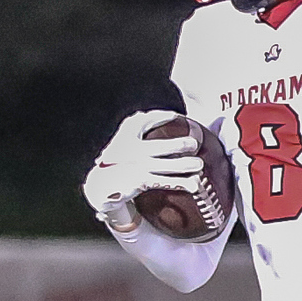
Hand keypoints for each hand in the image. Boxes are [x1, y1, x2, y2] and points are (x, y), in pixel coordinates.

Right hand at [82, 110, 202, 228]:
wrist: (102, 183)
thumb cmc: (120, 159)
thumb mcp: (125, 139)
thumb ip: (142, 127)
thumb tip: (170, 115)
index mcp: (126, 135)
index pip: (142, 121)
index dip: (159, 117)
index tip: (175, 116)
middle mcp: (131, 150)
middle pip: (158, 147)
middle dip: (178, 146)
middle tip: (193, 144)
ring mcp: (137, 167)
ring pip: (165, 167)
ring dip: (183, 166)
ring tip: (199, 165)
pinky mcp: (140, 181)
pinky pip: (164, 182)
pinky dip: (180, 183)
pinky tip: (193, 184)